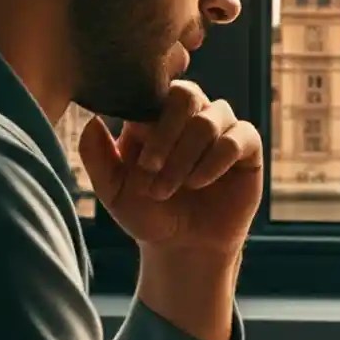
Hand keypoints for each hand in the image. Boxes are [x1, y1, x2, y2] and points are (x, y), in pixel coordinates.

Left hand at [78, 81, 263, 257]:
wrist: (184, 247)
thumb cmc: (148, 214)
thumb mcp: (112, 190)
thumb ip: (96, 155)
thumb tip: (92, 119)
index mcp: (156, 115)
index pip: (155, 92)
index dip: (148, 122)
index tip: (141, 162)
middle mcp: (191, 115)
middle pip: (186, 95)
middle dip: (168, 135)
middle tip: (152, 171)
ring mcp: (222, 129)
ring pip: (209, 119)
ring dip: (187, 156)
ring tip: (173, 187)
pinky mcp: (247, 148)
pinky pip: (239, 137)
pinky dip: (215, 161)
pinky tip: (199, 183)